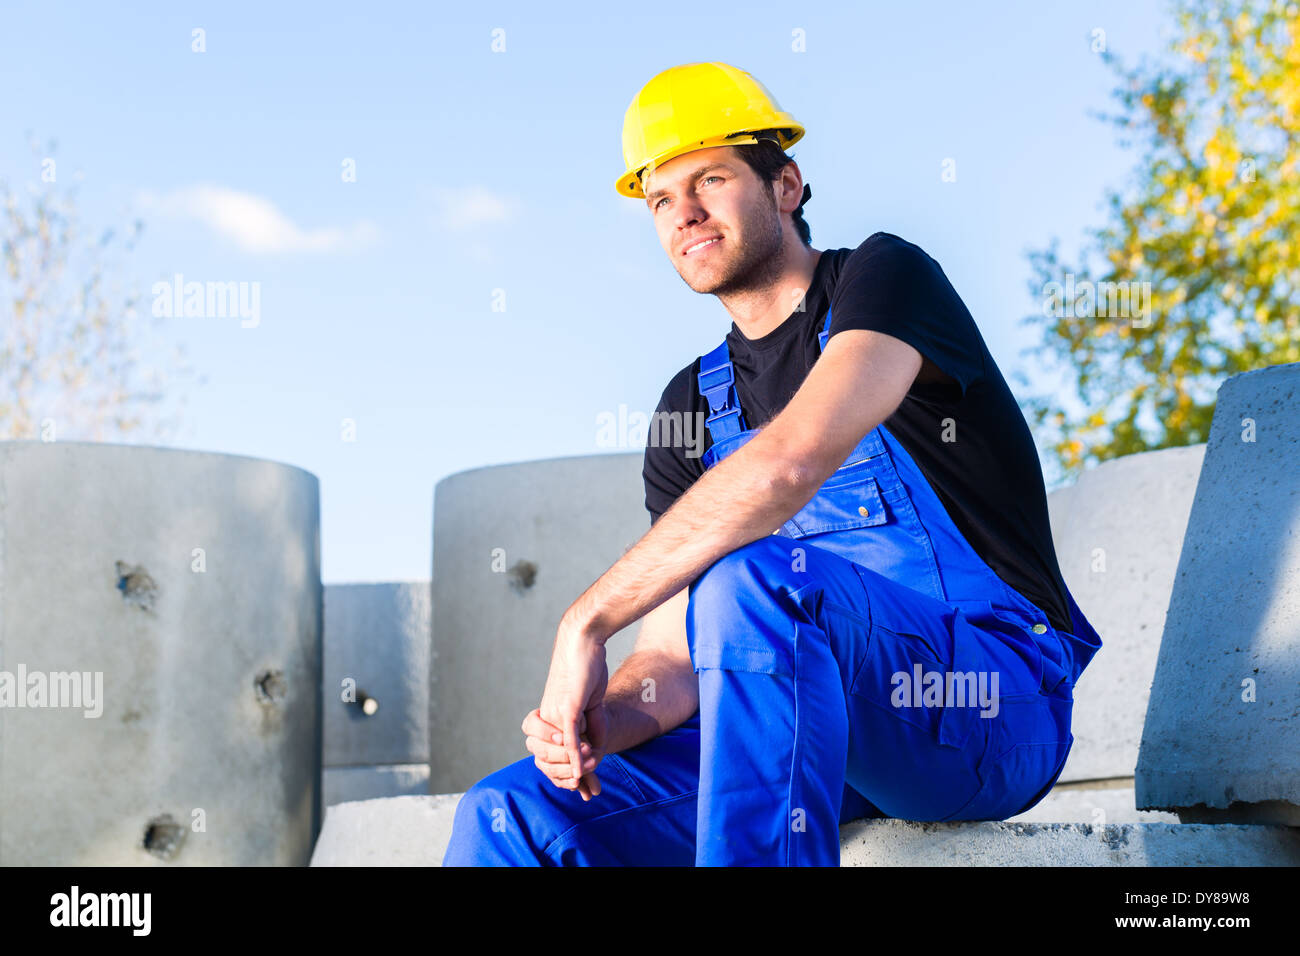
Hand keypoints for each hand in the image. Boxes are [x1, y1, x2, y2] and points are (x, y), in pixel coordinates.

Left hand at [536, 621, 608, 800]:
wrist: (582, 640)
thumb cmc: (586, 668)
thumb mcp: (591, 703)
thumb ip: (593, 727)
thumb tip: (595, 750)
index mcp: (549, 720)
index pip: (551, 758)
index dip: (566, 778)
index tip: (584, 792)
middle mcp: (547, 720)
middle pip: (554, 762)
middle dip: (573, 780)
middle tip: (590, 790)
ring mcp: (556, 715)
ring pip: (563, 753)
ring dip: (579, 768)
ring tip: (594, 770)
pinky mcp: (568, 708)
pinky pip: (569, 739)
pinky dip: (574, 757)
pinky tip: (580, 773)